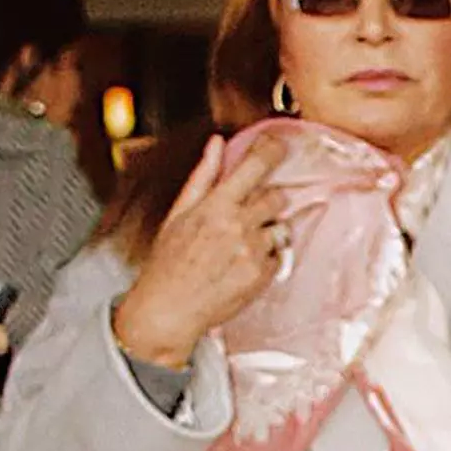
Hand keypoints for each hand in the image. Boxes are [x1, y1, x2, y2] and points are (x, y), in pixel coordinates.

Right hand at [111, 131, 290, 370]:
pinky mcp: (263, 275)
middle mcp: (238, 225)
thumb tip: (217, 143)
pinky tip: (242, 265)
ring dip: (267, 232)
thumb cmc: (170, 261)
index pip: (255, 167)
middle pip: (277, 198)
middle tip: (249, 214)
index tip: (280, 144)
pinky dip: (267, 257)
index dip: (272, 150)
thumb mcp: (179, 212)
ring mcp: (253, 251)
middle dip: (268, 201)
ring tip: (239, 246)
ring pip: (280, 228)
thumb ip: (203, 176)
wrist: (171, 308)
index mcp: (216, 205)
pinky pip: (278, 256)